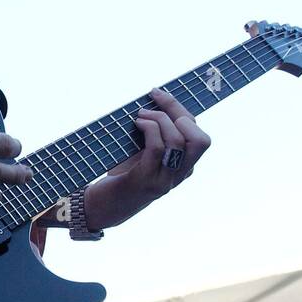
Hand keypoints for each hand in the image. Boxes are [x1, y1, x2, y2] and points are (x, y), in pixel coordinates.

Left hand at [83, 87, 211, 230]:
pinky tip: (137, 124)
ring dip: (160, 119)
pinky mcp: (147, 182)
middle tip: (154, 102)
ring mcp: (165, 180)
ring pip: (179, 142)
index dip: (181, 109)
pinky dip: (149, 129)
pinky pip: (157, 149)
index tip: (158, 94)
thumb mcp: (142, 152)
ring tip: (141, 115)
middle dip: (178, 112)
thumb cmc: (121, 175)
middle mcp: (180, 175)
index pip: (197, 135)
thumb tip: (152, 101)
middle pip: (200, 140)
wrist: (102, 207)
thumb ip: (154, 134)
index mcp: (184, 166)